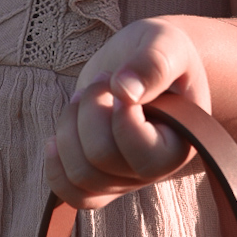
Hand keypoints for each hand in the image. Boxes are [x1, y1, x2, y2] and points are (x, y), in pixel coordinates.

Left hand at [45, 17, 211, 209]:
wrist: (146, 60)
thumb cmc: (161, 51)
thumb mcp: (166, 43)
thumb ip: (153, 64)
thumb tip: (124, 91)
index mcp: (181, 143)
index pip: (144, 155)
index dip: (120, 117)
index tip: (118, 82)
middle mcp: (154, 169)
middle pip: (102, 158)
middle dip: (90, 109)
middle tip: (103, 80)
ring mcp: (125, 176)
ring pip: (81, 174)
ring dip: (69, 127)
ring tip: (84, 98)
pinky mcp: (99, 173)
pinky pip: (72, 193)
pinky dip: (56, 166)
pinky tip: (56, 137)